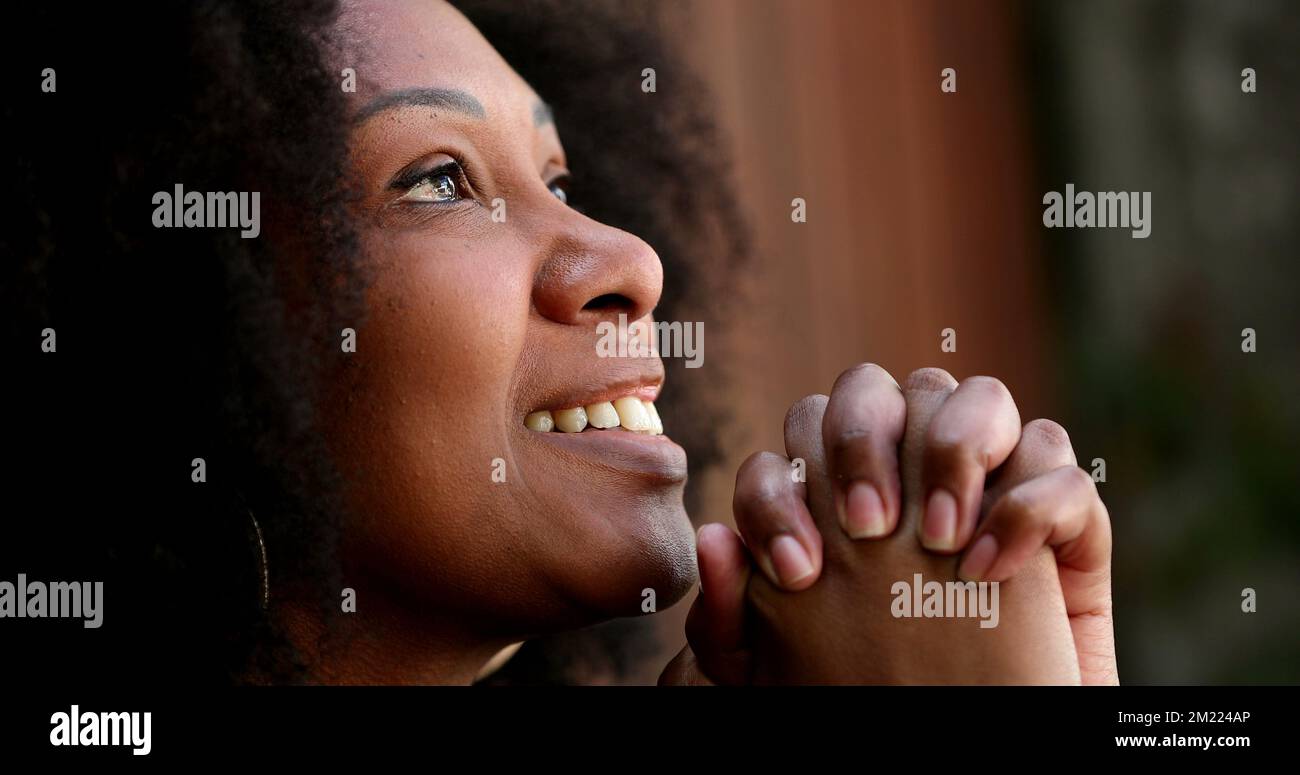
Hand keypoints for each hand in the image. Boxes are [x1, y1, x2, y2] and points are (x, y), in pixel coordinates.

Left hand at [664, 365, 1115, 684]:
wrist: (965, 751)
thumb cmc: (860, 707)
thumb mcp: (773, 674)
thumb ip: (732, 616)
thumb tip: (710, 539)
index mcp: (840, 497)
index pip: (798, 438)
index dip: (786, 488)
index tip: (797, 570)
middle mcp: (914, 476)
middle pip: (881, 389)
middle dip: (862, 441)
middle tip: (865, 529)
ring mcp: (994, 490)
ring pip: (978, 398)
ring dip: (951, 447)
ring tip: (935, 538)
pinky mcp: (1069, 528)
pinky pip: (1057, 467)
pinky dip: (1028, 502)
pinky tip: (989, 570)